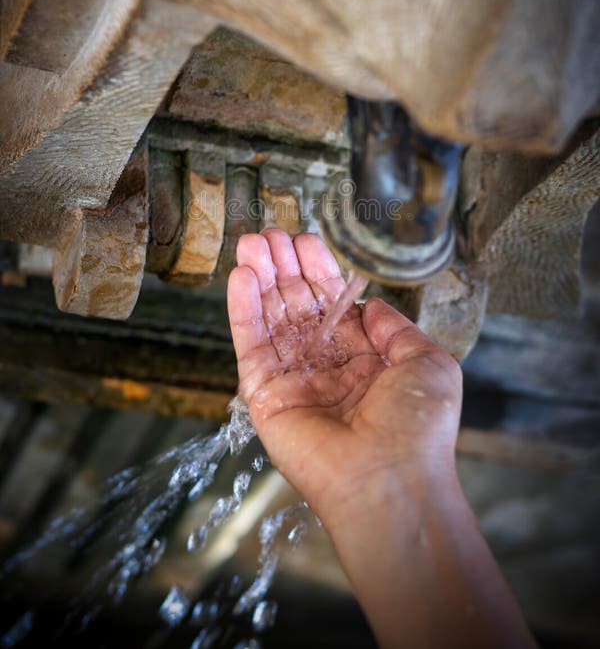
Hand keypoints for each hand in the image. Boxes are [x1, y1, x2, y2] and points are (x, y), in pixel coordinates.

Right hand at [227, 228, 461, 517]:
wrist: (391, 480)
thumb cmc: (418, 428)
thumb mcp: (428, 362)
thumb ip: (396, 328)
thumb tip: (371, 305)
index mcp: (365, 361)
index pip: (335, 305)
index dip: (320, 271)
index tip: (307, 240)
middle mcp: (328, 368)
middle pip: (298, 307)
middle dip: (285, 268)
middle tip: (271, 233)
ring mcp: (295, 382)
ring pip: (272, 319)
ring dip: (261, 279)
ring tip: (252, 242)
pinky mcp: (266, 397)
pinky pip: (251, 345)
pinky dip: (244, 310)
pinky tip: (242, 277)